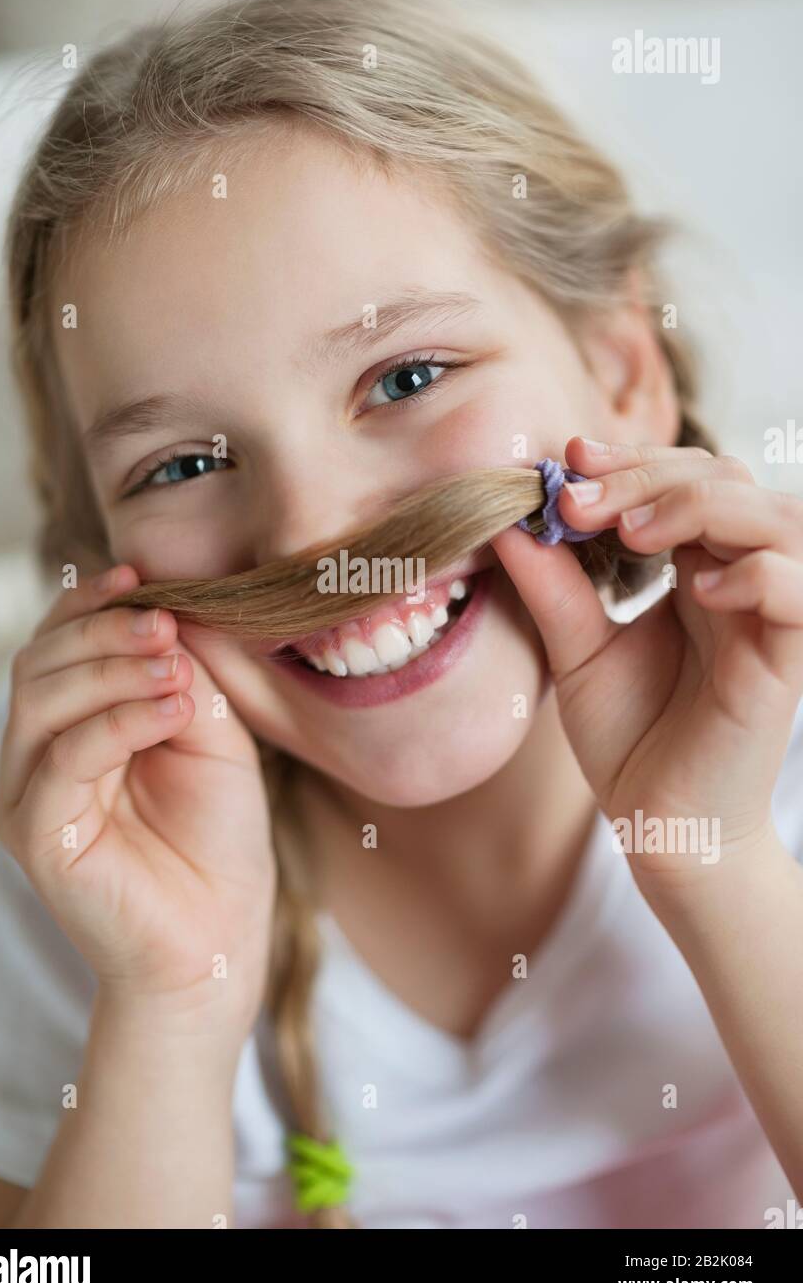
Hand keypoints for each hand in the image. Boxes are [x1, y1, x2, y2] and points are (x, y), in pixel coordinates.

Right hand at [0, 564, 275, 1031]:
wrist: (219, 938)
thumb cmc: (218, 839)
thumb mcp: (213, 734)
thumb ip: (186, 674)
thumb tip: (167, 609)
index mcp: (73, 726)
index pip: (58, 646)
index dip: (91, 604)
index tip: (141, 575)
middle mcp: (37, 757)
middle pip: (40, 664)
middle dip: (104, 632)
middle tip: (165, 623)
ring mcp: (28, 797)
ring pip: (41, 703)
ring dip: (111, 670)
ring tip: (175, 666)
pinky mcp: (36, 836)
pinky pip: (64, 760)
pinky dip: (118, 722)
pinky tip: (171, 708)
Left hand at [493, 439, 802, 898]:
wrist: (659, 824)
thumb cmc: (629, 739)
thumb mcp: (577, 649)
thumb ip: (552, 585)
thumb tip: (508, 518)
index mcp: (698, 568)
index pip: (689, 476)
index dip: (634, 459)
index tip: (570, 458)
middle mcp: (740, 581)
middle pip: (728, 478)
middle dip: (650, 474)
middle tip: (580, 501)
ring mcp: (768, 618)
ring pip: (776, 517)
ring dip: (701, 505)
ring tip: (633, 536)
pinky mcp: (784, 663)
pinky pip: (795, 591)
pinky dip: (753, 573)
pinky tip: (692, 590)